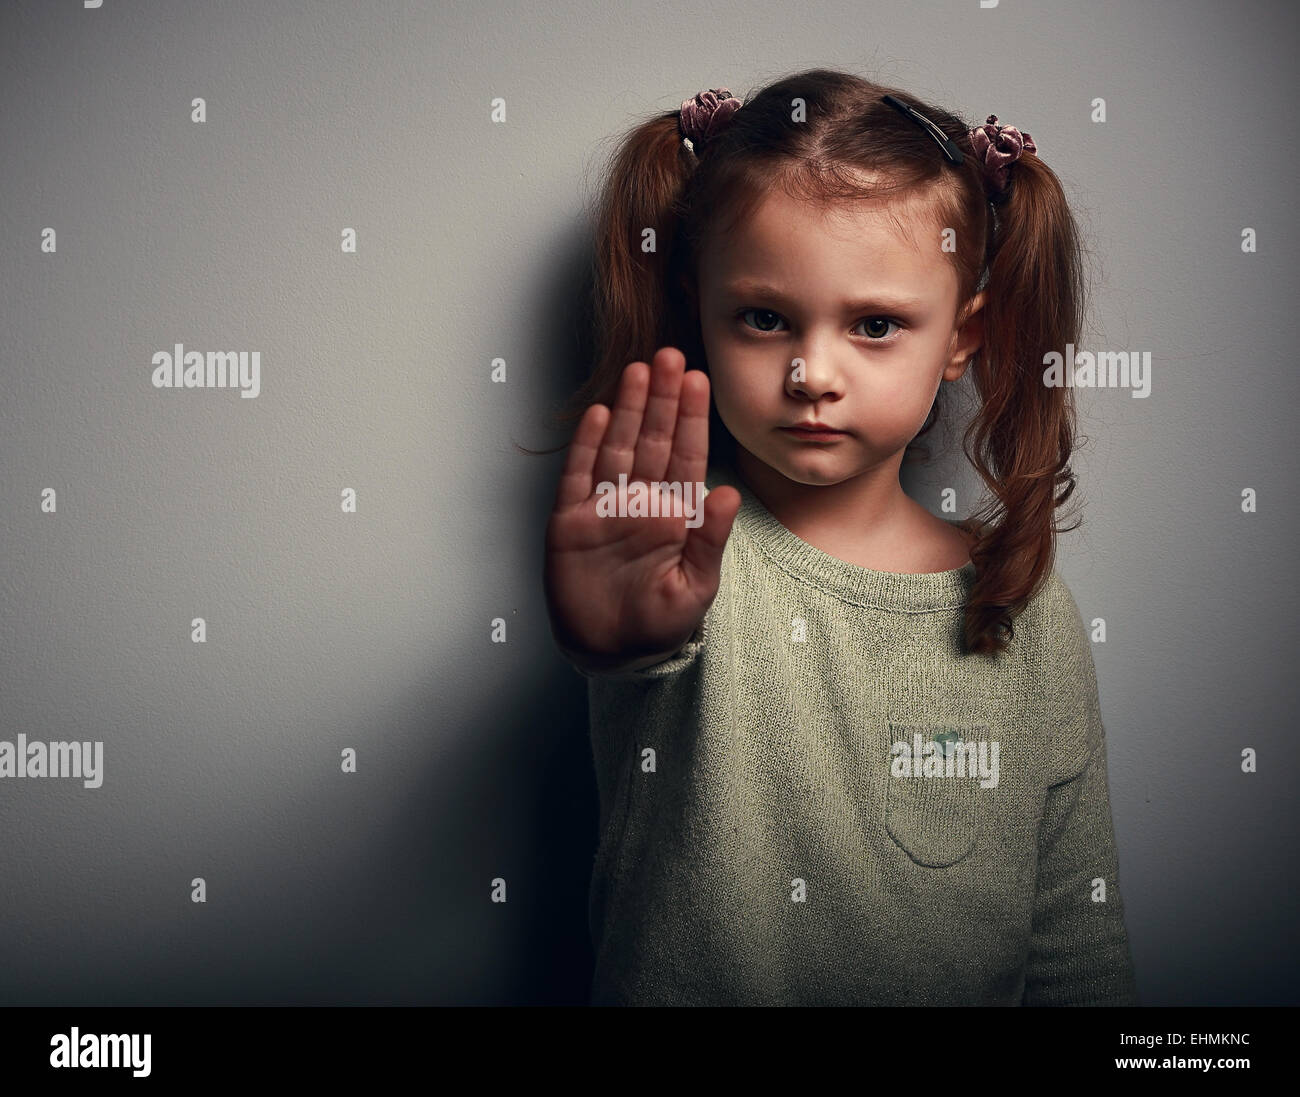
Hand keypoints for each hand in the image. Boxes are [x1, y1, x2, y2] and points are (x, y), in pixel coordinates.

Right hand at [543, 346, 741, 670]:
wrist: (612, 652)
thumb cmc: (659, 624)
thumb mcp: (695, 587)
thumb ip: (710, 539)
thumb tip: (729, 493)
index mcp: (675, 515)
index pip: (687, 456)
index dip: (692, 418)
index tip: (700, 380)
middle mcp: (641, 503)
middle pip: (654, 441)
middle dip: (663, 399)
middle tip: (672, 356)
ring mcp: (605, 509)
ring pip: (619, 448)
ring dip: (629, 410)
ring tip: (639, 371)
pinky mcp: (571, 522)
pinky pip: (579, 477)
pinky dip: (587, 446)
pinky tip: (600, 416)